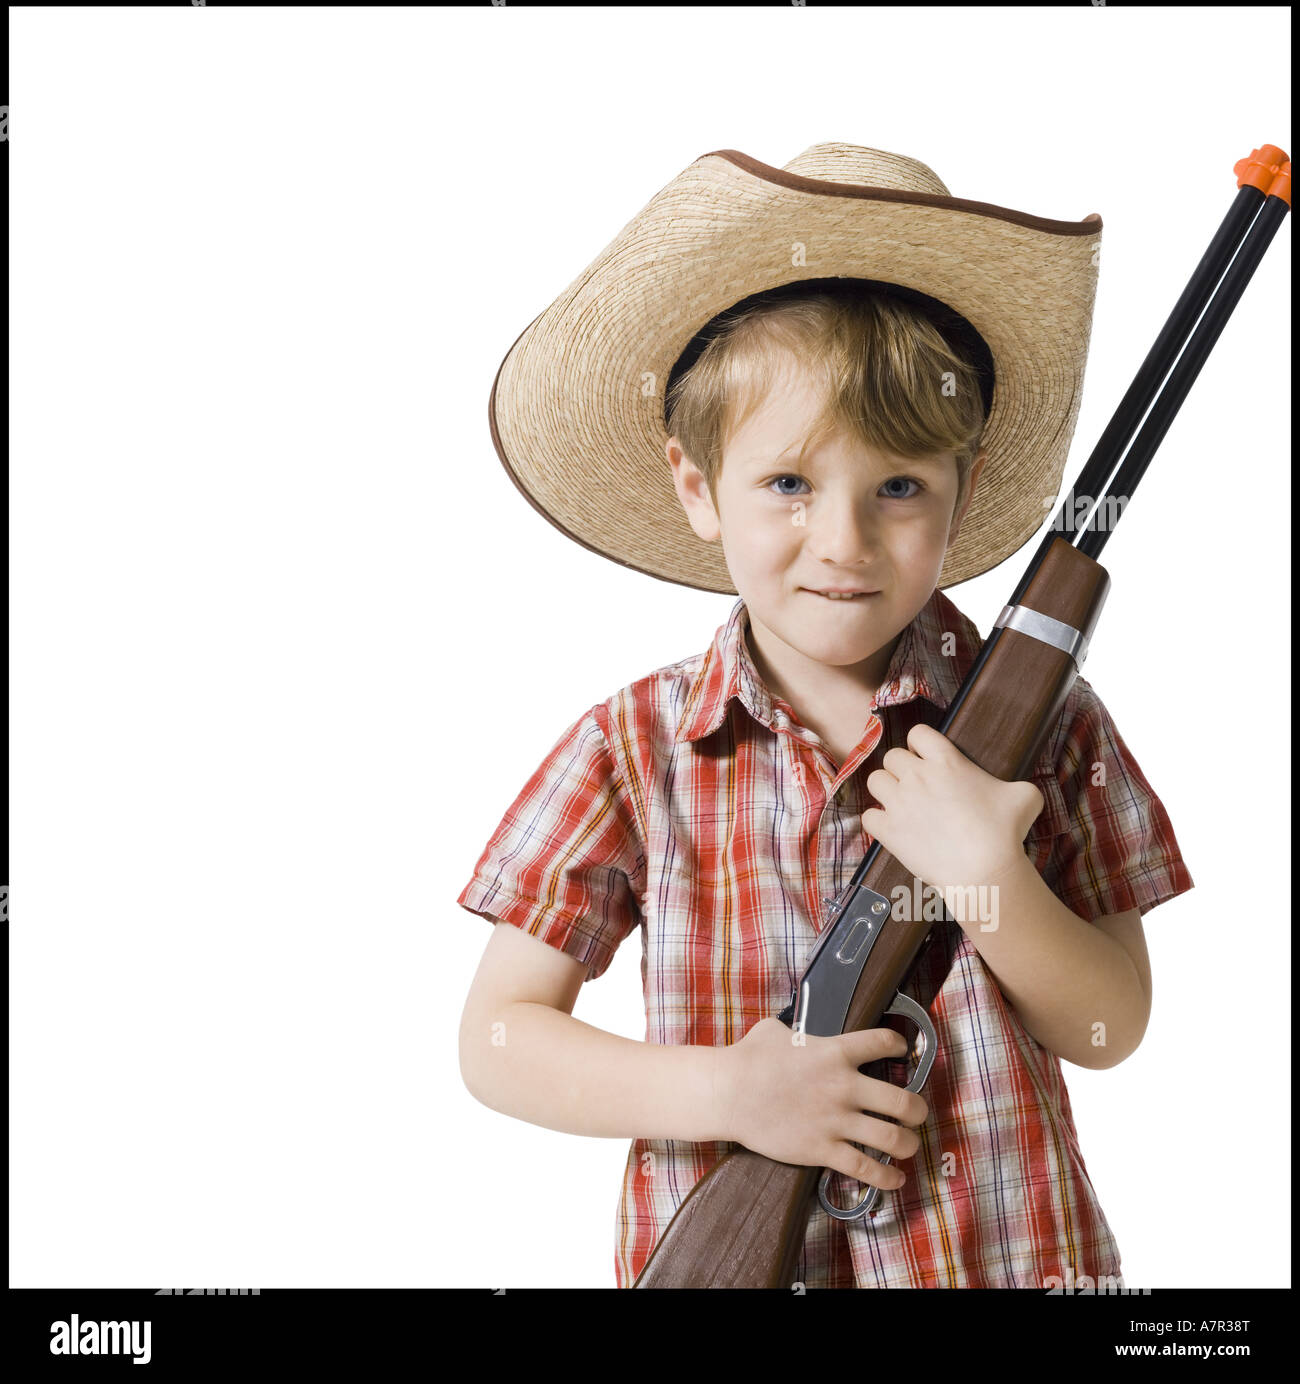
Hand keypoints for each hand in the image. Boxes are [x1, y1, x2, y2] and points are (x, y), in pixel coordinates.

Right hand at [715, 1017, 928, 1189]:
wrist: (729, 1093)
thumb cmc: (748, 1058)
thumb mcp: (773, 1031)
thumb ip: (793, 1031)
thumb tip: (793, 1031)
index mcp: (835, 1052)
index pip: (882, 1043)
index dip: (898, 1046)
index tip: (902, 1052)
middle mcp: (844, 1086)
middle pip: (902, 1102)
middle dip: (918, 1111)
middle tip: (917, 1114)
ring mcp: (835, 1121)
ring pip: (891, 1139)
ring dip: (908, 1144)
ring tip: (909, 1146)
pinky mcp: (822, 1149)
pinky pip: (865, 1169)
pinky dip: (886, 1177)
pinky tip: (895, 1179)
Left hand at [862, 723, 1044, 897]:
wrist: (985, 872)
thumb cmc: (1005, 834)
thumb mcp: (1025, 797)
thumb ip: (1019, 785)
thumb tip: (1020, 791)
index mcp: (947, 761)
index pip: (918, 733)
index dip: (920, 744)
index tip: (925, 756)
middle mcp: (918, 776)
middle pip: (892, 756)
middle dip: (901, 768)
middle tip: (914, 784)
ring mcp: (900, 802)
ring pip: (874, 780)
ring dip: (885, 789)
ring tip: (900, 802)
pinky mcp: (889, 830)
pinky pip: (868, 815)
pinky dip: (876, 820)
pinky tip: (891, 826)